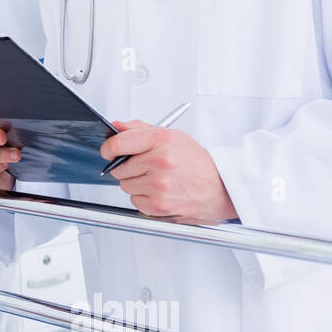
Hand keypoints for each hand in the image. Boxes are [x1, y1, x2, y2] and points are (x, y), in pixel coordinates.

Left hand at [101, 120, 237, 220]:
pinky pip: (135, 200)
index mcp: (162, 141)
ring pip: (126, 185)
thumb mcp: (173, 137)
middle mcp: (160, 162)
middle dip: (128, 167)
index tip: (110, 152)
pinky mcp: (158, 205)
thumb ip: (140, 130)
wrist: (222, 188)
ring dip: (136, 183)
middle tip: (147, 167)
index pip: (118, 143)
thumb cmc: (198, 163)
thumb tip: (117, 126)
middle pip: (119, 167)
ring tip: (158, 180)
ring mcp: (159, 185)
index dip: (109, 148)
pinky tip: (160, 192)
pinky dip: (144, 198)